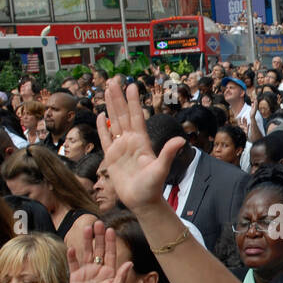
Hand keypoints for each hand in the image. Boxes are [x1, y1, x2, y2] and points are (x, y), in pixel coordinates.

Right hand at [68, 222, 131, 282]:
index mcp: (110, 271)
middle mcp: (98, 268)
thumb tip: (130, 263)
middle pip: (98, 249)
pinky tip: (72, 248)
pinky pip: (73, 264)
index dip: (110, 241)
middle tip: (98, 223)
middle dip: (98, 237)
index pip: (110, 252)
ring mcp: (86, 271)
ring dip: (87, 241)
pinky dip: (72, 256)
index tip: (110, 230)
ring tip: (87, 229)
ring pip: (87, 253)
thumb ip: (121, 276)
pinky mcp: (75, 276)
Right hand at [96, 79, 185, 210]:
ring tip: (106, 91)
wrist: (142, 202)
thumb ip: (168, 153)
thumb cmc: (153, 187)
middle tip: (113, 80)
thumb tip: (182, 139)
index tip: (131, 85)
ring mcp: (120, 148)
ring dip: (110, 107)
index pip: (137, 117)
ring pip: (114, 123)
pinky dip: (102, 127)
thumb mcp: (161, 169)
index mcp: (142, 141)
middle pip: (123, 115)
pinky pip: (105, 139)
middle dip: (118, 98)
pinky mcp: (111, 158)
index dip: (134, 101)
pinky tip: (100, 115)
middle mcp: (131, 141)